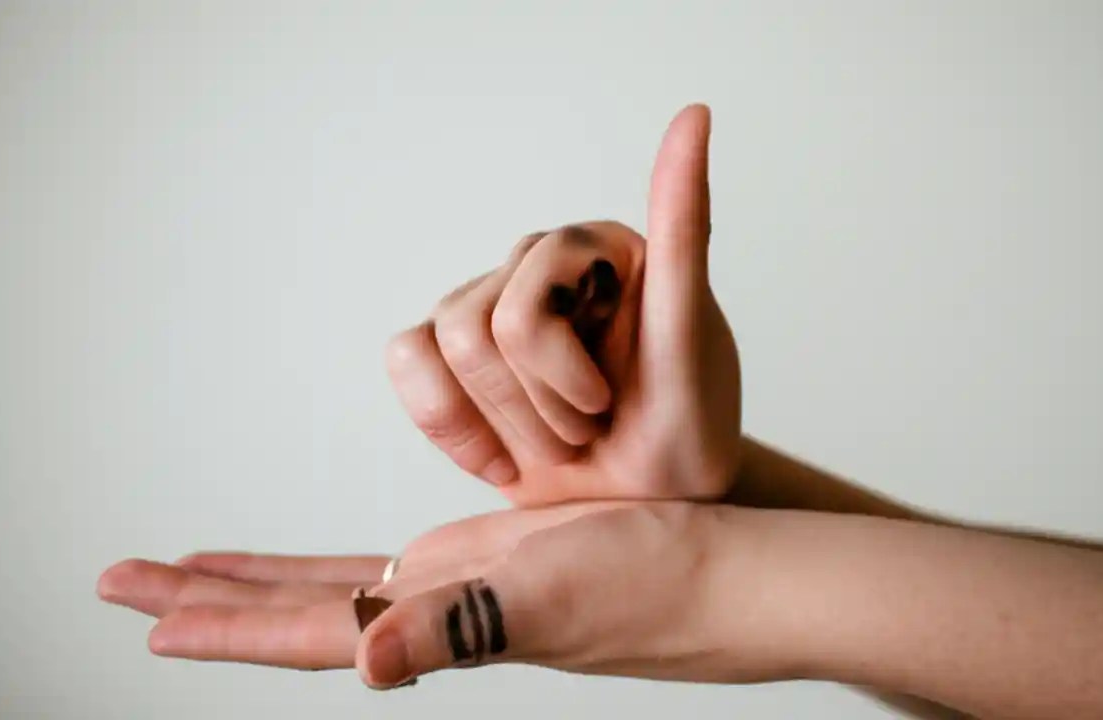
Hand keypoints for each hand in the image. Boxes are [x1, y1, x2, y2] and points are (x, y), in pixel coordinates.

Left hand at [96, 502, 787, 686]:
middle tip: (125, 582)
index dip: (226, 623)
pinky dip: (338, 558)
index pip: (307, 626)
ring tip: (197, 571)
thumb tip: (365, 661)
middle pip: (297, 606)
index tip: (148, 613)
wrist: (711, 573)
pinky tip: (326, 565)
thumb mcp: (545, 598)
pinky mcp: (487, 558)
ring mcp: (457, 583)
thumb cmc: (646, 587)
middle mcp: (431, 606)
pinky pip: (388, 556)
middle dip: (211, 596)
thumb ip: (456, 627)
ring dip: (259, 578)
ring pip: (334, 581)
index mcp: (434, 618)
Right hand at [385, 105, 740, 505]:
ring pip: (440, 351)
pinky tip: (502, 459)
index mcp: (596, 245)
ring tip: (560, 442)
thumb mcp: (690, 335)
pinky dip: (449, 426)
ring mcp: (489, 304)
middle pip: (478, 331)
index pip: (528, 304)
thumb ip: (684, 225)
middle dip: (536, 408)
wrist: (654, 502)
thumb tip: (696, 112)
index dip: (559, 372)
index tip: (609, 405)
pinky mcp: (453, 353)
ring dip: (504, 423)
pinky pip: (406, 362)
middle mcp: (538, 263)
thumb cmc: (684, 425)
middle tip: (591, 430)